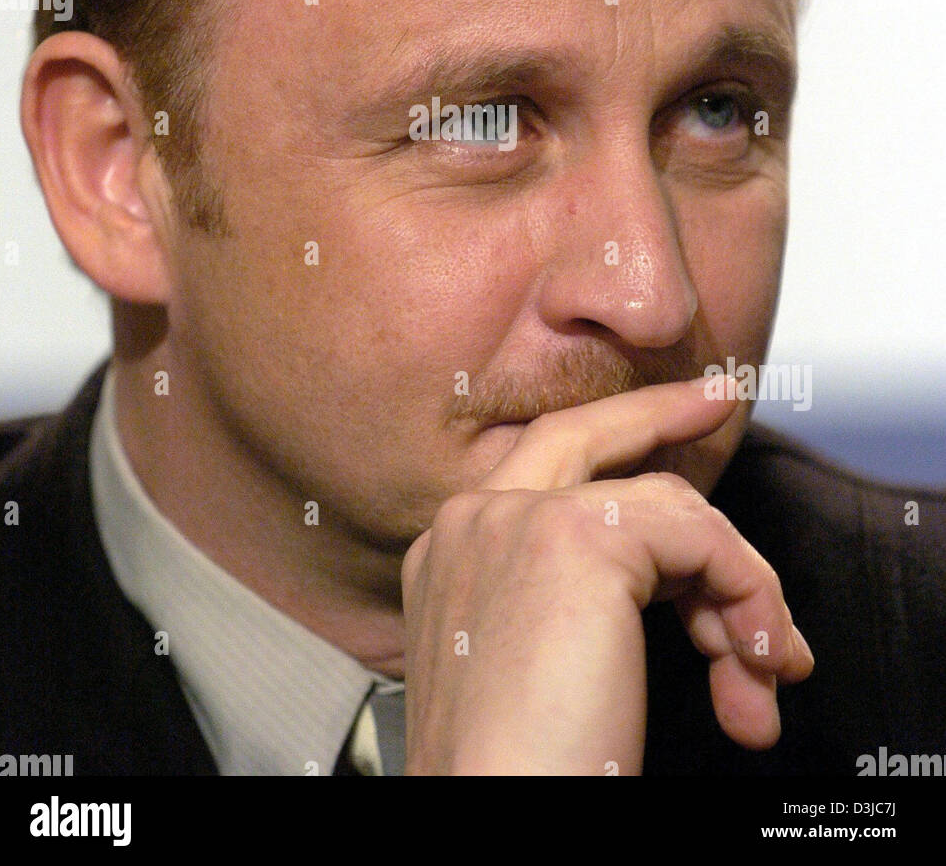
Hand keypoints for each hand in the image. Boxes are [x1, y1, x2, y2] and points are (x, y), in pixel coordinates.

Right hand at [401, 376, 813, 774]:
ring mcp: (519, 519)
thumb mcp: (545, 664)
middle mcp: (473, 521)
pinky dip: (747, 595)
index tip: (678, 418)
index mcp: (452, 554)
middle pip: (583, 433)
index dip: (615, 439)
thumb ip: (589, 605)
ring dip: (736, 591)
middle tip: (718, 401)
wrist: (495, 809)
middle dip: (660, 410)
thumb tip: (697, 593)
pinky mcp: (577, 538)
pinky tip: (753, 666)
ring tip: (758, 677)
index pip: (543, 470)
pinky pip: (702, 540)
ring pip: (668, 506)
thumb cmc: (521, 768)